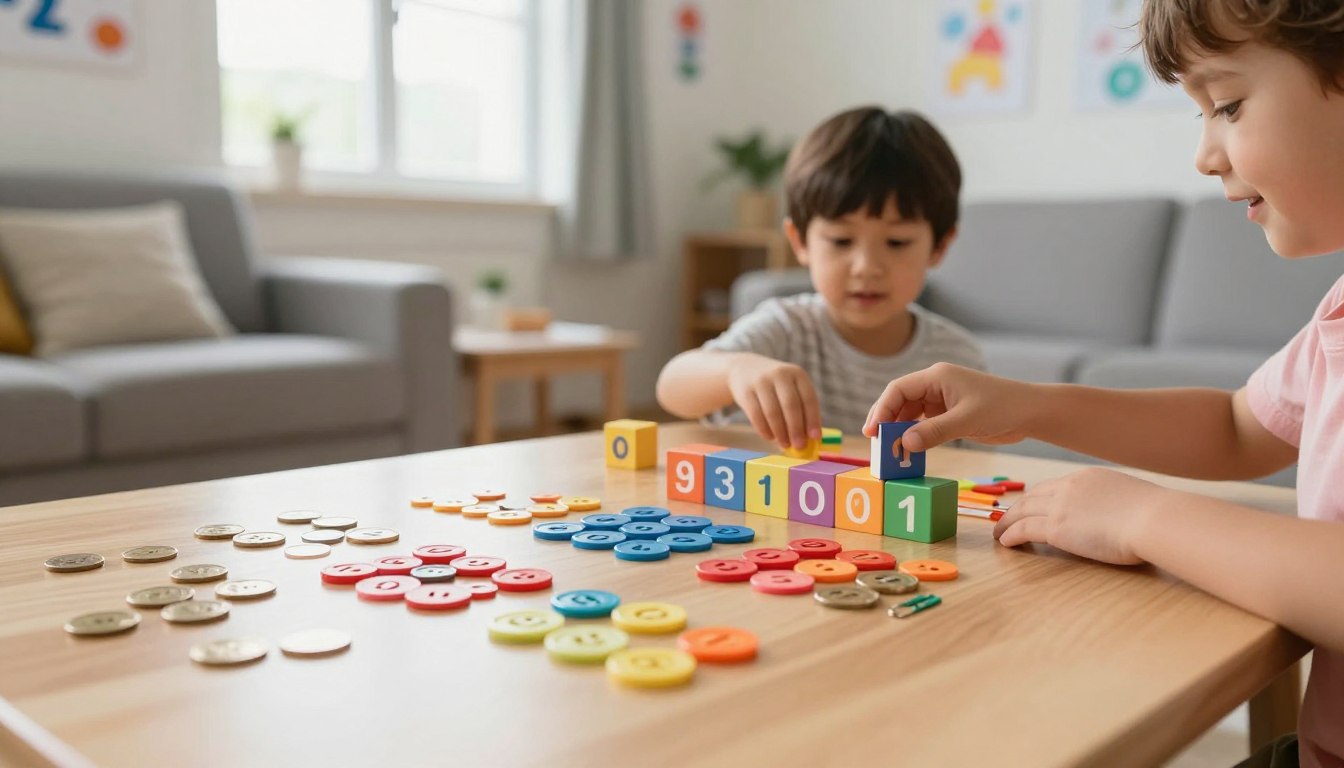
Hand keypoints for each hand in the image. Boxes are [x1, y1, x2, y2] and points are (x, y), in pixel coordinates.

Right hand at [725, 355, 820, 449]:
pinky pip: (756, 415)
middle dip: (796, 429)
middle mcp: (780, 374)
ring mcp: (761, 381)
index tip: (815, 437)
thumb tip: (808, 438)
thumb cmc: (775, 385)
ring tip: (785, 445)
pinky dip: (764, 430)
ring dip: (780, 433)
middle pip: (791, 405)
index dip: (813, 419)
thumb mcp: (790, 387)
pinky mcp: (745, 391)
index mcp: (797, 374)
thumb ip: (800, 408)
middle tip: (799, 446)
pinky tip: (770, 437)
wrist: (744, 368)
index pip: (809, 398)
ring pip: (773, 412)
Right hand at [862, 363, 1037, 451]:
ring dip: (899, 430)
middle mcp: (935, 385)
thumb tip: (904, 443)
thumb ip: (934, 431)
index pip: (898, 389)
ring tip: (890, 451)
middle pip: (899, 401)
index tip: (873, 431)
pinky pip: (923, 424)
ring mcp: (941, 400)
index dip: (881, 409)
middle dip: (886, 420)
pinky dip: (914, 436)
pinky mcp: (948, 414)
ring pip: (909, 414)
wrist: (1030, 412)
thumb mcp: (966, 420)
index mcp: (936, 377)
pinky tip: (908, 450)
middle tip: (875, 443)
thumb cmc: (1003, 408)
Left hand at [993, 468, 1162, 564]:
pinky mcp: (1057, 528)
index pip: (1055, 486)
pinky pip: (1024, 530)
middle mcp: (1069, 487)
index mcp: (1089, 477)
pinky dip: (1011, 534)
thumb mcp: (1132, 498)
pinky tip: (1005, 542)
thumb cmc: (1156, 515)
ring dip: (1007, 522)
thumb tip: (1118, 515)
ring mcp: (1061, 506)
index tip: (1032, 506)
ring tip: (999, 532)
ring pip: (1022, 511)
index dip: (1040, 497)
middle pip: (1033, 496)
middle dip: (1018, 507)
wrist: (1155, 519)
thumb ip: (1115, 503)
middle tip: (1007, 518)